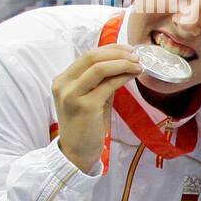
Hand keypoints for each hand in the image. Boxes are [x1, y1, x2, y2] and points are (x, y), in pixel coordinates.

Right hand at [51, 46, 142, 171]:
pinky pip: (108, 85)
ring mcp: (72, 95)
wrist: (77, 151)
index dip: (110, 49)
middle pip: (91, 57)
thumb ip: (102, 81)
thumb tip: (124, 64)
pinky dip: (123, 77)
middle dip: (118, 53)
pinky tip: (133, 76)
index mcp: (62, 80)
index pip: (87, 55)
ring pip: (99, 68)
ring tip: (138, 65)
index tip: (129, 49)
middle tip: (137, 56)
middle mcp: (63, 84)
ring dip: (122, 63)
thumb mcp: (91, 97)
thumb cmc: (86, 125)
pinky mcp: (85, 106)